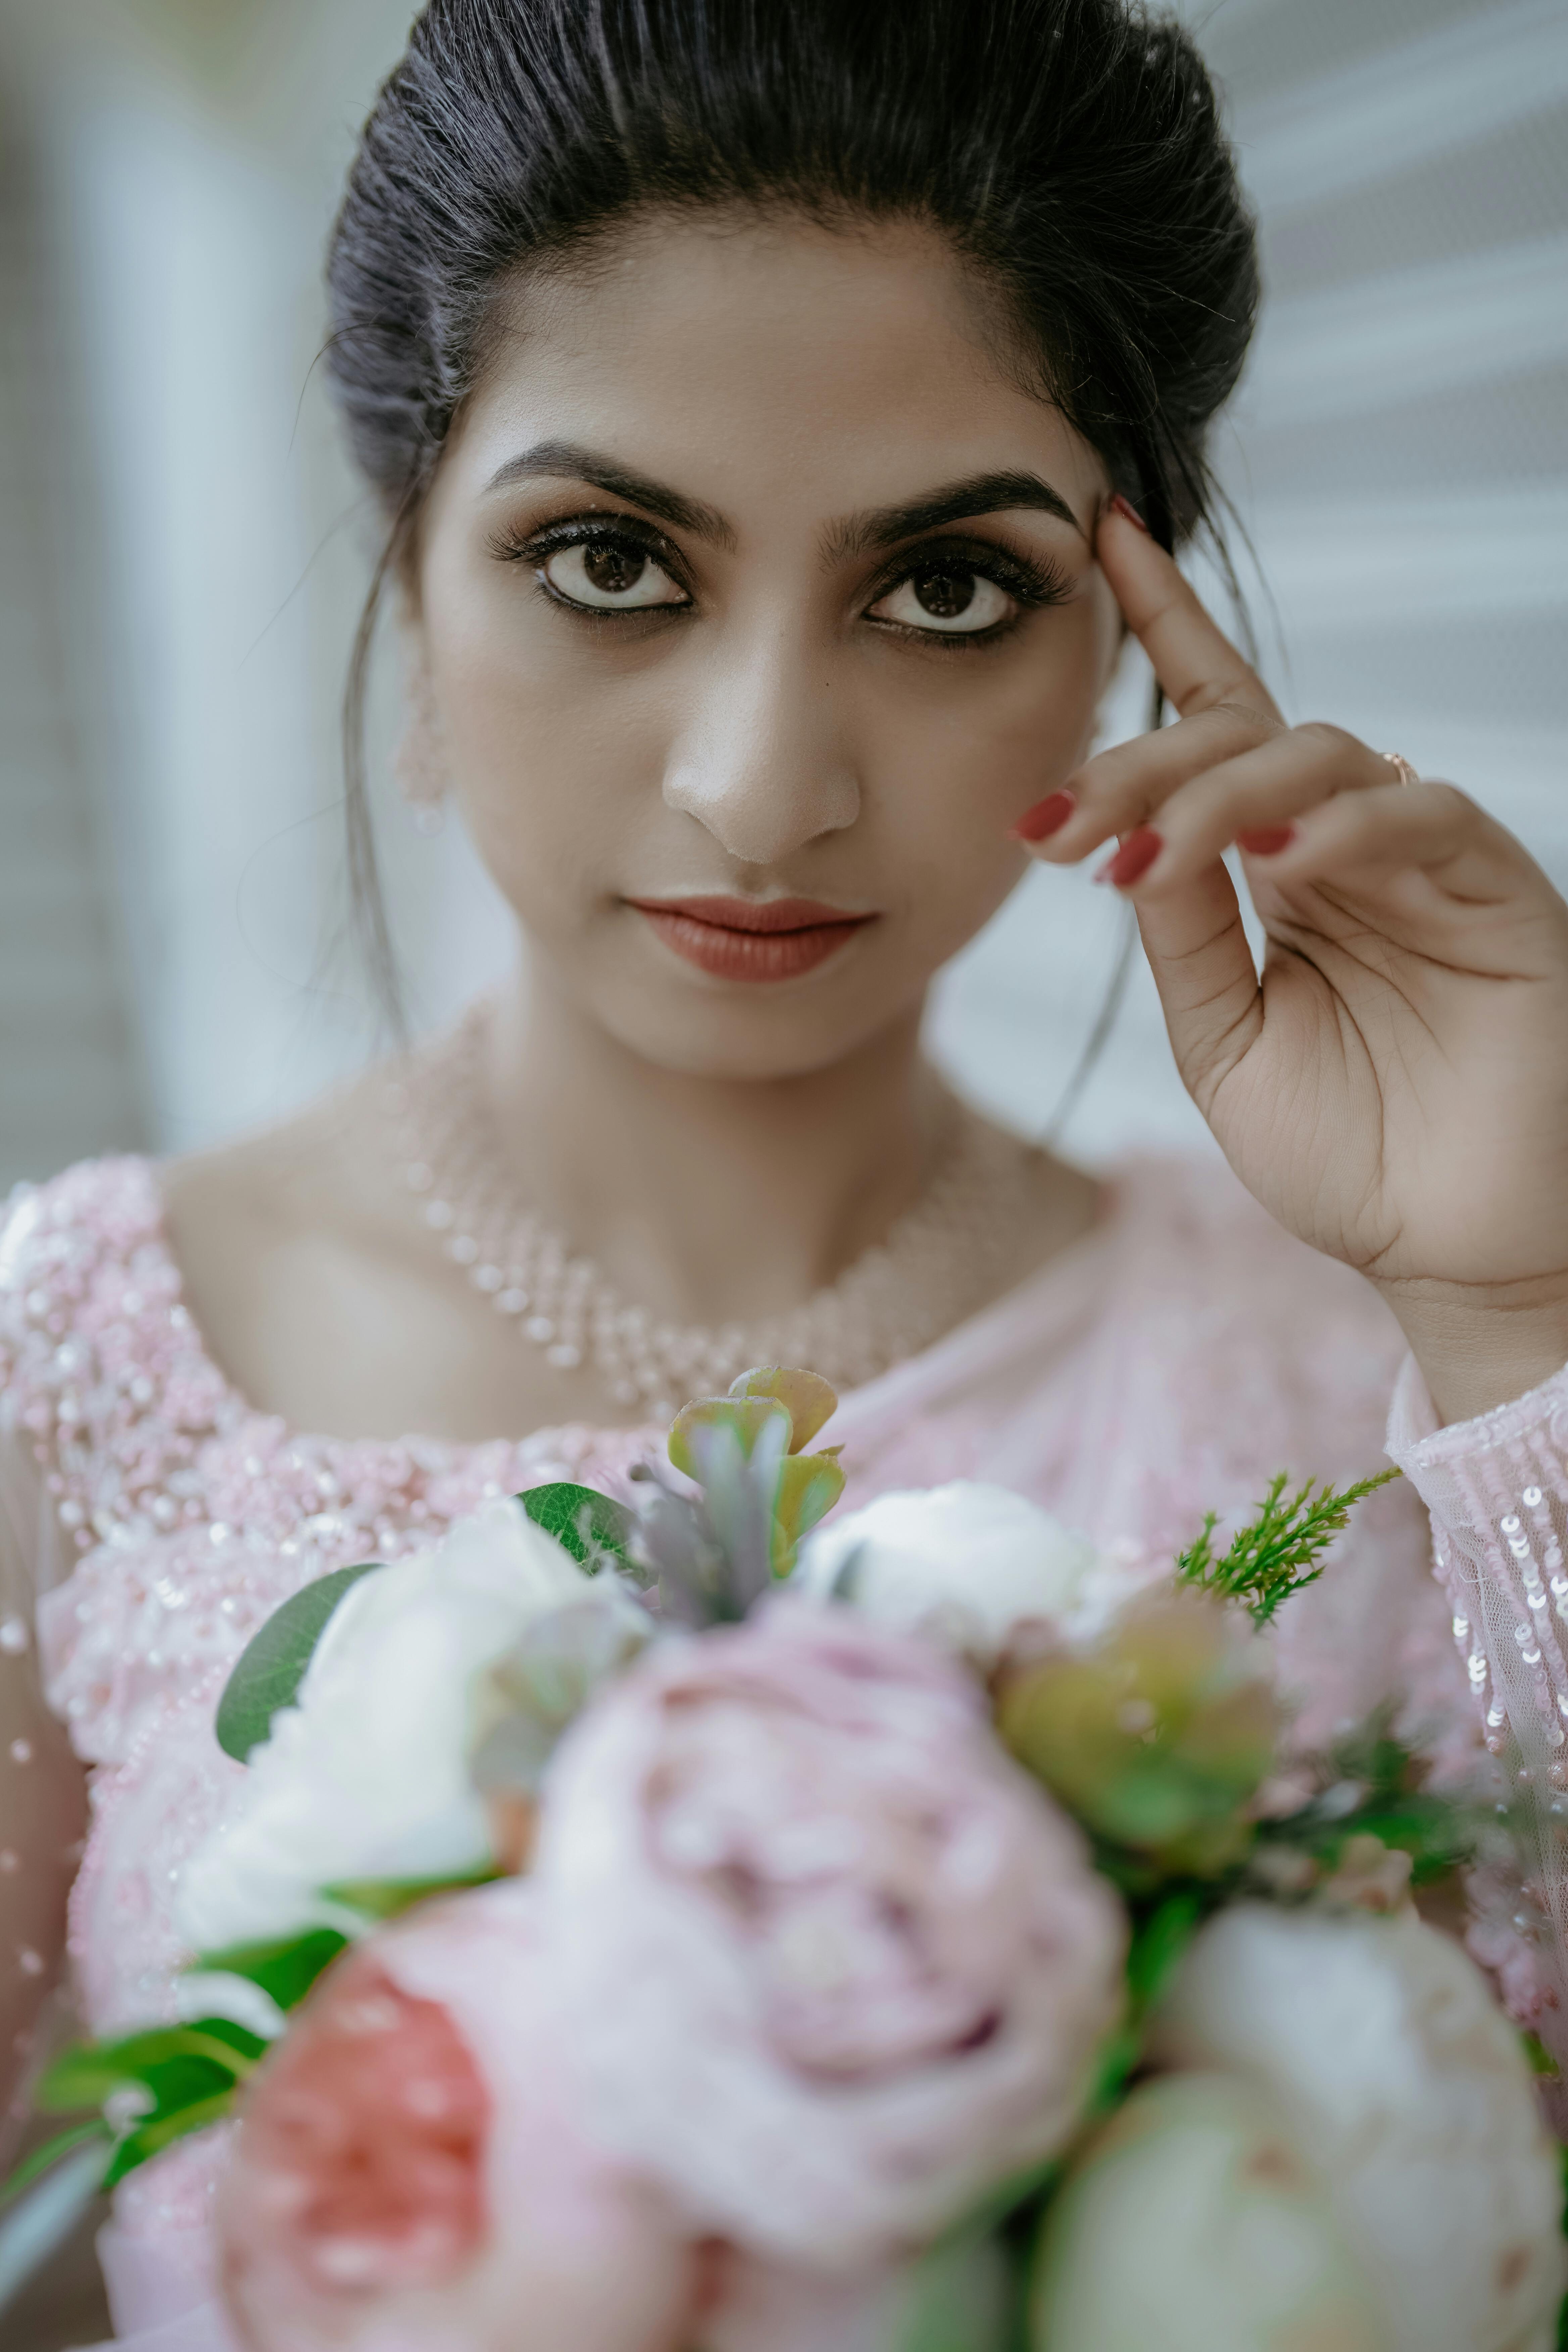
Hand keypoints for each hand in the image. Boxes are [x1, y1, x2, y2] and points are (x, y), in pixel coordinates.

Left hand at [1017, 503, 1567, 1422]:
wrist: (1447, 1251)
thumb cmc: (1348, 1154)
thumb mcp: (1225, 1041)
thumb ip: (1185, 936)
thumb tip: (1136, 838)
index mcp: (1279, 869)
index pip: (1217, 720)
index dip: (1164, 623)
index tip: (1096, 537)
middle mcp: (1344, 843)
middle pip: (1241, 735)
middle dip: (1139, 766)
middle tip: (1057, 828)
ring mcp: (1420, 858)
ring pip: (1320, 754)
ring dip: (1221, 794)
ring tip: (1151, 858)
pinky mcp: (1493, 888)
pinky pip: (1421, 813)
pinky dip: (1343, 825)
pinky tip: (1280, 858)